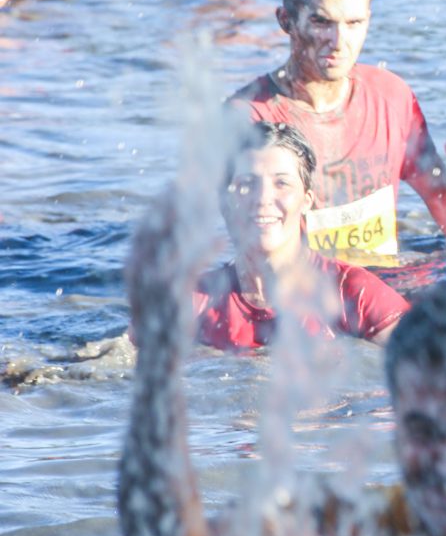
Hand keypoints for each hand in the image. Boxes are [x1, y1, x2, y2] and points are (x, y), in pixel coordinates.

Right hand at [124, 189, 196, 352]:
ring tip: (210, 203)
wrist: (160, 352)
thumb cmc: (163, 315)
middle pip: (158, 228)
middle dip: (176, 204)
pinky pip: (191, 266)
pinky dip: (206, 251)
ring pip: (174, 242)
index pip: (145, 226)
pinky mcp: (174, 295)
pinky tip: (222, 239)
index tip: (175, 184)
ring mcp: (155, 282)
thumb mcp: (161, 284)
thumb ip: (165, 261)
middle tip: (194, 183)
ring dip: (193, 222)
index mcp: (133, 266)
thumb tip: (179, 237)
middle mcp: (139, 271)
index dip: (160, 204)